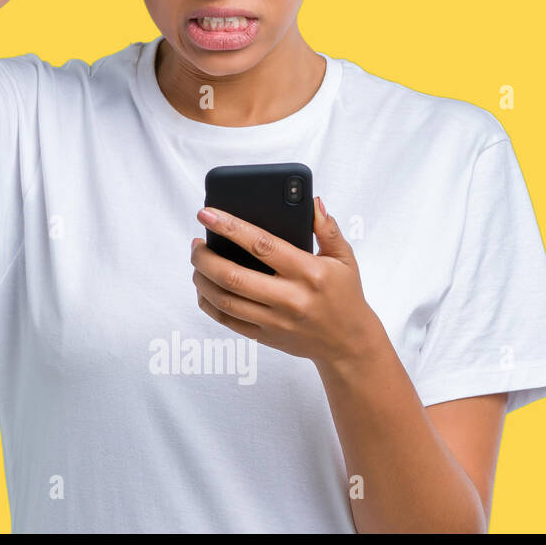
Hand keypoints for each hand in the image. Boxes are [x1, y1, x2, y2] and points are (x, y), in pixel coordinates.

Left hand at [189, 196, 387, 370]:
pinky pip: (227, 321)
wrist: (350, 344)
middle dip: (205, 257)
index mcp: (308, 272)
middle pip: (233, 276)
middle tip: (196, 243)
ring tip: (197, 262)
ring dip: (201, 279)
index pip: (261, 244)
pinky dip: (208, 303)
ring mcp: (275, 320)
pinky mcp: (265, 337)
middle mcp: (290, 298)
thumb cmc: (345, 295)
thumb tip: (312, 200)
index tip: (206, 214)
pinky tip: (203, 287)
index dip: (230, 227)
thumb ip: (327, 228)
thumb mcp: (344, 259)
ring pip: (224, 300)